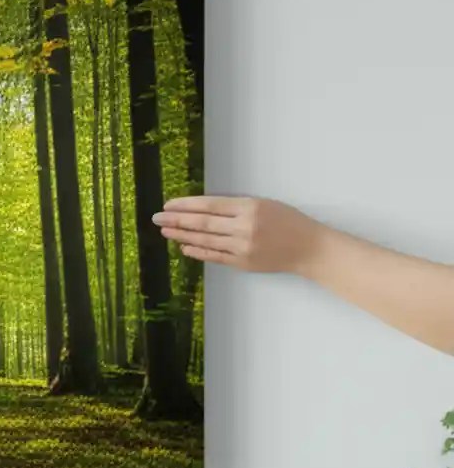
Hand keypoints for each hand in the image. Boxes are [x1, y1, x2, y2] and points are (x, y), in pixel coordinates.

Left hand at [153, 196, 326, 274]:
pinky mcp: (243, 263)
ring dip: (182, 236)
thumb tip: (202, 209)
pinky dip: (198, 252)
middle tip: (157, 218)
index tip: (168, 205)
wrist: (310, 248)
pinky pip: (215, 257)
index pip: (209, 205)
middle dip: (177, 220)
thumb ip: (235, 207)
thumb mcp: (264, 204)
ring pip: (205, 241)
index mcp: (249, 207)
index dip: (186, 205)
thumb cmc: (288, 222)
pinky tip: (184, 248)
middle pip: (202, 223)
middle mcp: (244, 227)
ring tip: (166, 232)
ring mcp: (243, 247)